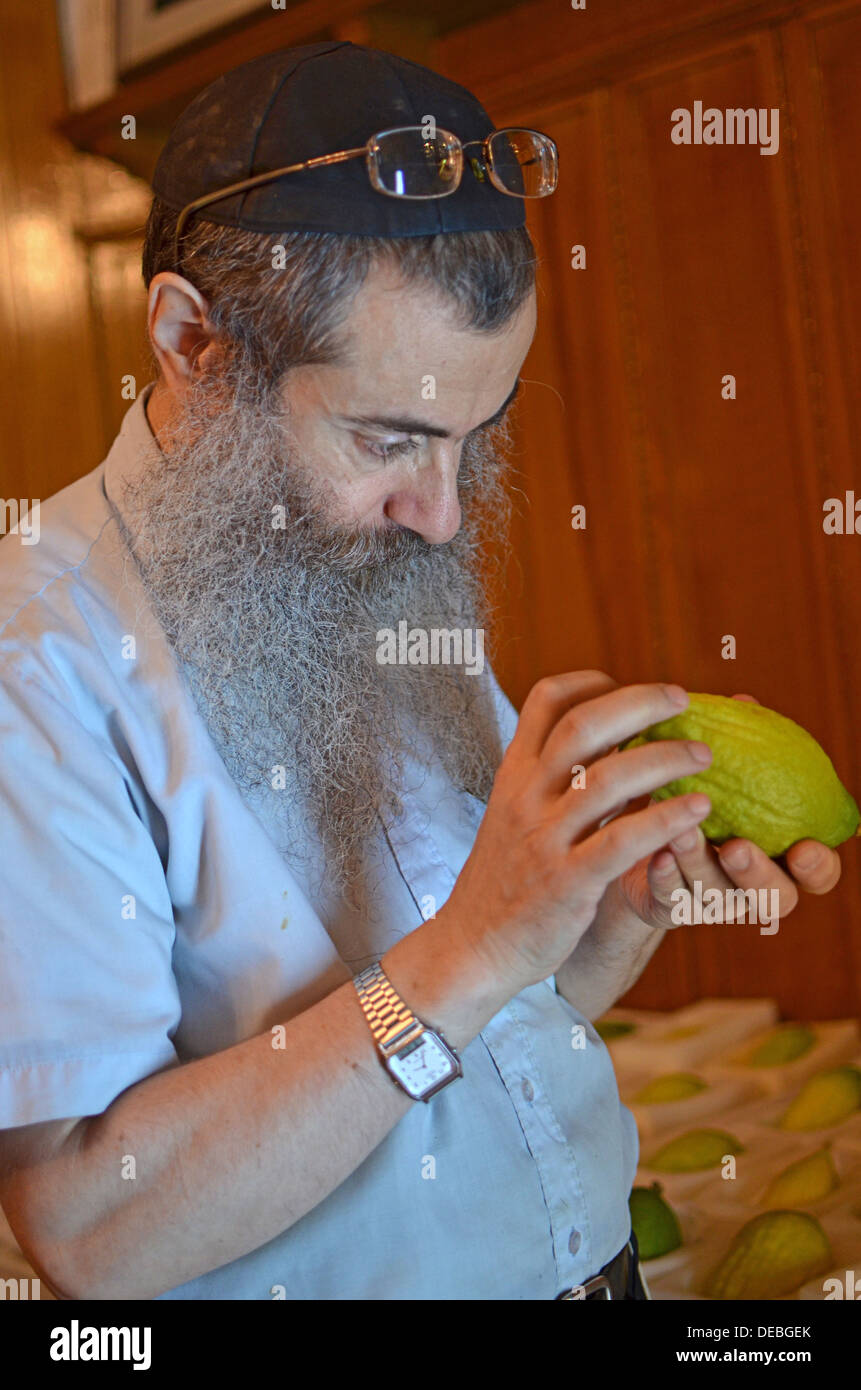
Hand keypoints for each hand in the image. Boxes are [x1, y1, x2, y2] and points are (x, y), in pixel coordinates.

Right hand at [442, 671, 715, 994]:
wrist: (472, 946)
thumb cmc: (508, 879)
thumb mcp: (516, 814)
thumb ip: (555, 778)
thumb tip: (614, 743)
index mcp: (514, 773)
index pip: (546, 701)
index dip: (591, 682)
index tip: (628, 685)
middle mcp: (526, 796)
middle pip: (584, 726)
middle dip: (640, 703)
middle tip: (683, 700)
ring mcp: (544, 838)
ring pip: (609, 779)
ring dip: (665, 758)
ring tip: (704, 755)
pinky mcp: (567, 882)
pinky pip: (623, 840)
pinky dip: (666, 818)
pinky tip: (699, 809)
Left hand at [616, 693, 842, 930]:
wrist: (638, 840)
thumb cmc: (693, 798)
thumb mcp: (719, 774)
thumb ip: (741, 748)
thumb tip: (747, 705)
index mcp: (781, 855)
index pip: (818, 873)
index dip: (818, 867)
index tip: (804, 848)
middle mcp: (753, 886)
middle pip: (776, 898)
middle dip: (758, 875)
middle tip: (736, 847)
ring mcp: (713, 902)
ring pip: (716, 895)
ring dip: (700, 863)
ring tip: (681, 833)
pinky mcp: (670, 907)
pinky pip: (671, 898)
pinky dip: (666, 877)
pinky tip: (657, 856)